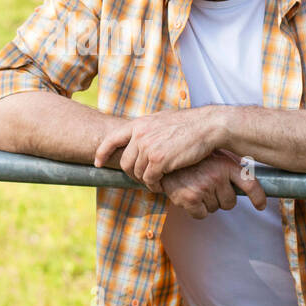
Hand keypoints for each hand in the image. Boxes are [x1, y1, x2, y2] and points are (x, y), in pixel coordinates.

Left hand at [93, 107, 224, 191]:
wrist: (208, 126)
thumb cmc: (190, 125)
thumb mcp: (162, 120)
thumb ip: (148, 129)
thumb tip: (141, 136)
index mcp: (140, 123)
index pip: (112, 138)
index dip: (102, 152)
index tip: (98, 163)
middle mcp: (140, 134)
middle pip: (125, 162)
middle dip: (132, 173)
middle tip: (143, 178)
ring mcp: (148, 147)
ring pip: (137, 172)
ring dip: (146, 180)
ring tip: (156, 181)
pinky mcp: (159, 160)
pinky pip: (149, 179)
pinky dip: (154, 185)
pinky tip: (162, 184)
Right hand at [160, 150, 266, 219]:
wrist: (163, 154)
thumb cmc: (190, 157)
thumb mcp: (214, 154)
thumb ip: (229, 164)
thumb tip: (248, 176)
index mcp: (225, 164)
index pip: (249, 183)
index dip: (257, 196)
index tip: (261, 205)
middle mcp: (217, 175)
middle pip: (230, 202)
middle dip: (221, 198)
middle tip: (208, 185)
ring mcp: (204, 187)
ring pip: (215, 208)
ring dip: (207, 202)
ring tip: (195, 186)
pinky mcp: (190, 198)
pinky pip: (201, 214)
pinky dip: (196, 209)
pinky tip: (189, 195)